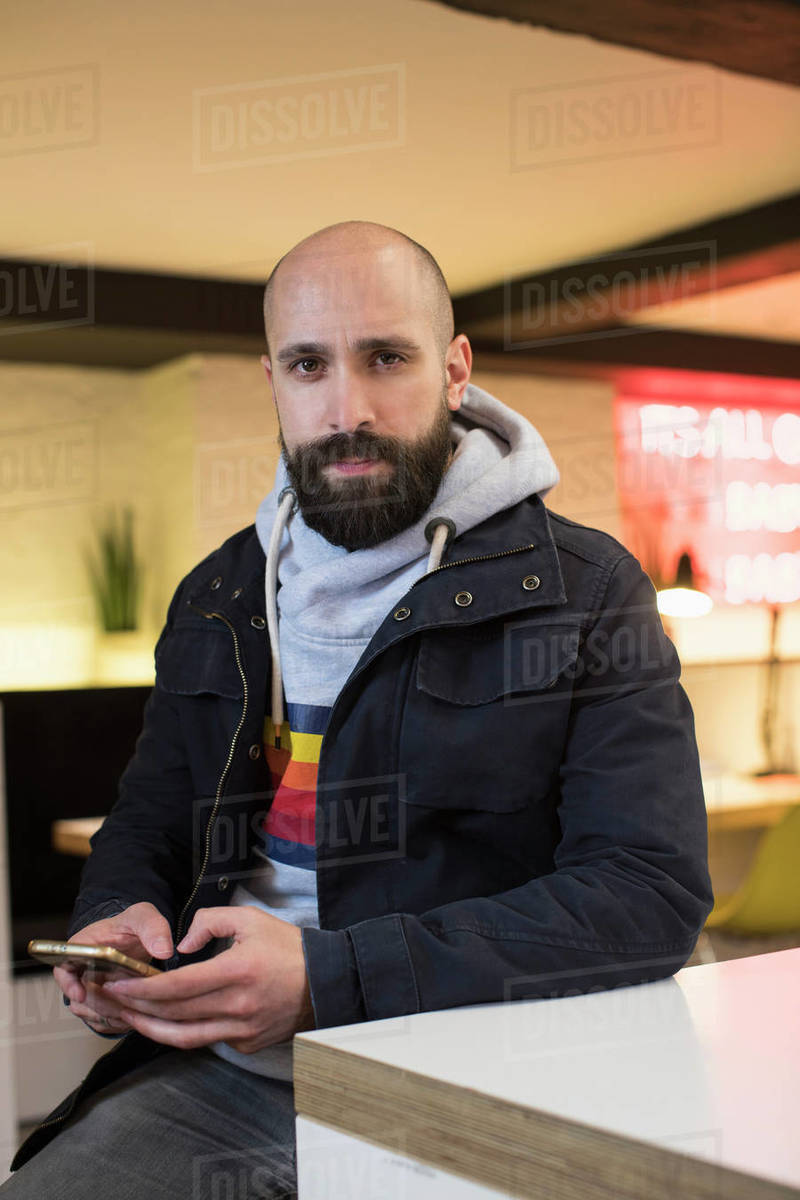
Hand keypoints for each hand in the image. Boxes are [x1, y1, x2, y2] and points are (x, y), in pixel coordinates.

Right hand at [54, 901, 172, 1035]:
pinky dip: (118, 1022)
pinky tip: (135, 1012)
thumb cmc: (132, 926)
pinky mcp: (101, 1004)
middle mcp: (82, 972)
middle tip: (124, 1001)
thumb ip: (153, 927)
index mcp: (83, 947)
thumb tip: (163, 950)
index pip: (63, 969)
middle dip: (102, 1003)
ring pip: (92, 1013)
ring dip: (113, 1014)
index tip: (81, 994)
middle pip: (80, 998)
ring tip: (135, 1005)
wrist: (137, 939)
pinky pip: (104, 1022)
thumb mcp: (144, 916)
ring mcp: (91, 990)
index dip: (69, 984)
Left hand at [100, 907, 314, 1052]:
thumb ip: (211, 922)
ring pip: (184, 1037)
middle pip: (174, 1014)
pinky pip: (207, 1040)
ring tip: (128, 1018)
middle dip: (137, 1008)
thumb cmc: (288, 948)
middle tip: (112, 1000)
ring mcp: (242, 1031)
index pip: (177, 986)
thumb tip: (181, 945)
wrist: (326, 981)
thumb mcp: (251, 919)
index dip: (143, 988)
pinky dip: (182, 1033)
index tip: (120, 985)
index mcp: (236, 971)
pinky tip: (166, 1023)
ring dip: (151, 1029)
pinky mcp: (247, 1045)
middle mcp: (236, 1007)